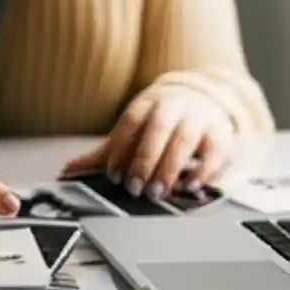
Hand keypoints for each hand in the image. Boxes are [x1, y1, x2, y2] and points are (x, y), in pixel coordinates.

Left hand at [60, 87, 235, 198]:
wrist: (205, 98)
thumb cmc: (163, 120)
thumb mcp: (134, 130)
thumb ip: (106, 152)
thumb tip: (68, 172)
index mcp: (148, 103)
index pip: (131, 122)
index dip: (120, 149)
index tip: (113, 175)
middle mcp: (174, 107)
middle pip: (158, 130)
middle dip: (145, 161)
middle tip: (137, 189)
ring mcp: (199, 119)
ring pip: (185, 141)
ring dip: (171, 168)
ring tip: (159, 191)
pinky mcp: (221, 134)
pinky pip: (215, 152)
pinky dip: (204, 171)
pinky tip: (191, 186)